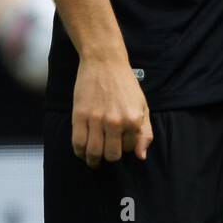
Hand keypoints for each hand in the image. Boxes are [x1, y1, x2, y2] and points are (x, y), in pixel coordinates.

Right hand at [72, 53, 152, 168]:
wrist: (104, 62)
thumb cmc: (125, 83)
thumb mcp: (142, 105)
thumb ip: (145, 132)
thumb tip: (141, 156)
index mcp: (133, 120)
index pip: (129, 148)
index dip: (125, 146)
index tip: (121, 140)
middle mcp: (116, 122)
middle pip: (111, 155)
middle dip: (110, 156)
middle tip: (106, 152)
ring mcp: (96, 119)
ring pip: (93, 153)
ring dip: (94, 160)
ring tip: (94, 159)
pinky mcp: (79, 116)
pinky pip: (78, 143)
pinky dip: (80, 152)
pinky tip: (83, 151)